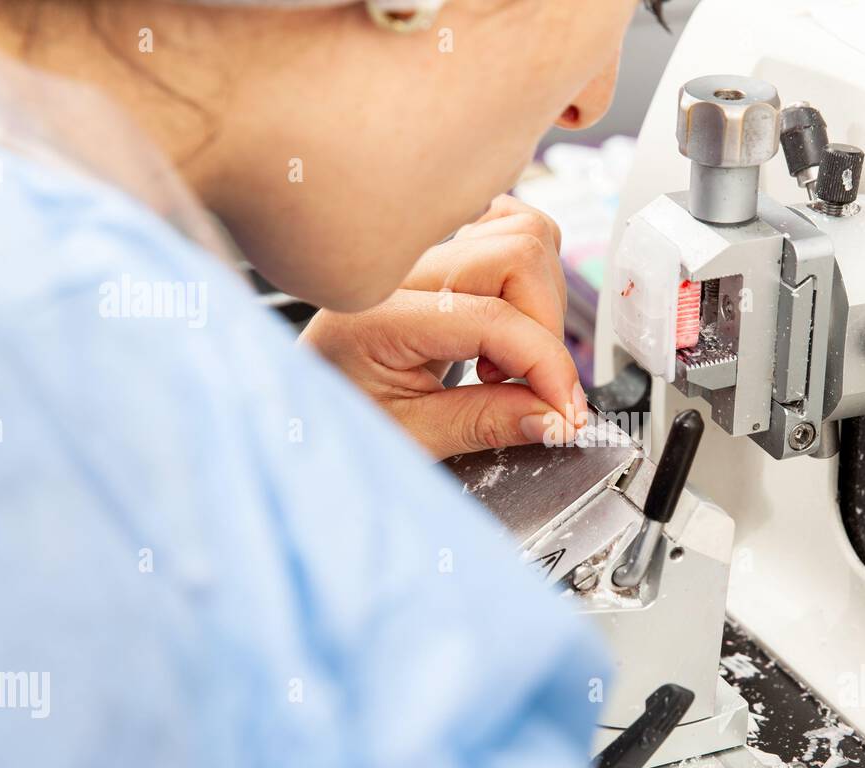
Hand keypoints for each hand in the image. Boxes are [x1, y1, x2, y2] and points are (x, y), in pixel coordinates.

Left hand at [301, 197, 586, 458]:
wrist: (299, 404)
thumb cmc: (339, 419)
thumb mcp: (410, 439)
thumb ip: (486, 423)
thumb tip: (555, 417)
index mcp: (382, 315)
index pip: (496, 318)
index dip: (547, 367)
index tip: (565, 414)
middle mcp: (402, 270)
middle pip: (518, 252)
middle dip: (548, 327)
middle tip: (533, 388)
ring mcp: (422, 253)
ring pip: (523, 233)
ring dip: (541, 300)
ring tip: (508, 360)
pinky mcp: (440, 253)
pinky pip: (507, 231)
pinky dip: (529, 277)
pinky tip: (505, 326)